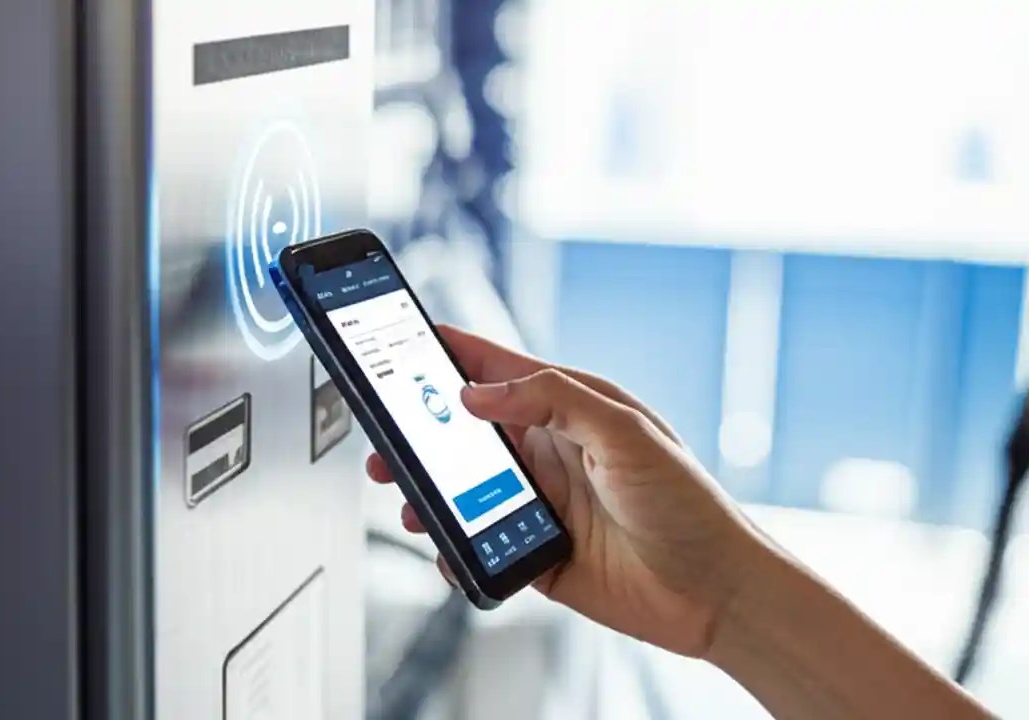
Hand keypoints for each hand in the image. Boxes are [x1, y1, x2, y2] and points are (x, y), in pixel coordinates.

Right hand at [366, 325, 770, 656]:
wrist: (716, 593)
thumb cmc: (689, 504)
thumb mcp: (625, 431)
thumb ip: (553, 399)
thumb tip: (481, 394)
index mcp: (570, 410)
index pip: (498, 369)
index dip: (453, 354)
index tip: (407, 341)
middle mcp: (550, 453)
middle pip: (466, 432)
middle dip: (420, 432)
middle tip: (386, 438)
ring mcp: (541, 503)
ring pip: (462, 488)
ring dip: (428, 491)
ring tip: (406, 497)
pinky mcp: (536, 552)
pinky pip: (479, 543)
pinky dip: (454, 546)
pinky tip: (446, 548)